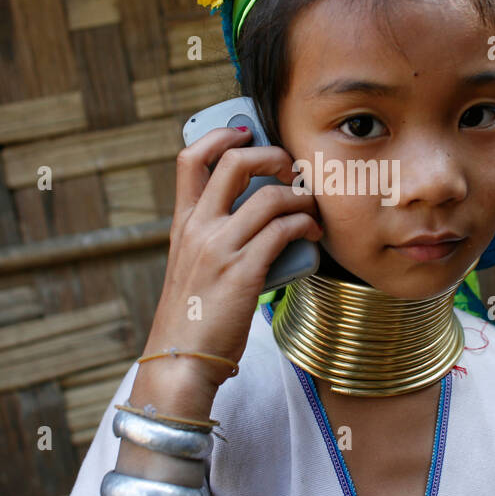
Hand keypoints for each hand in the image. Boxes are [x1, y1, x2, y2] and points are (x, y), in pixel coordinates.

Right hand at [142, 126, 322, 388]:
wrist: (181, 361)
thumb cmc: (194, 317)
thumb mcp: (192, 266)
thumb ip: (214, 237)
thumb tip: (259, 215)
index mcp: (183, 224)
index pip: (190, 159)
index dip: (221, 136)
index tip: (246, 134)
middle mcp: (198, 229)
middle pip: (234, 163)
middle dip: (272, 154)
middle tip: (290, 169)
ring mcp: (220, 249)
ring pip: (270, 197)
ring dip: (301, 198)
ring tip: (312, 211)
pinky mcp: (244, 272)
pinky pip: (284, 230)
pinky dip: (305, 226)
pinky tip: (313, 233)